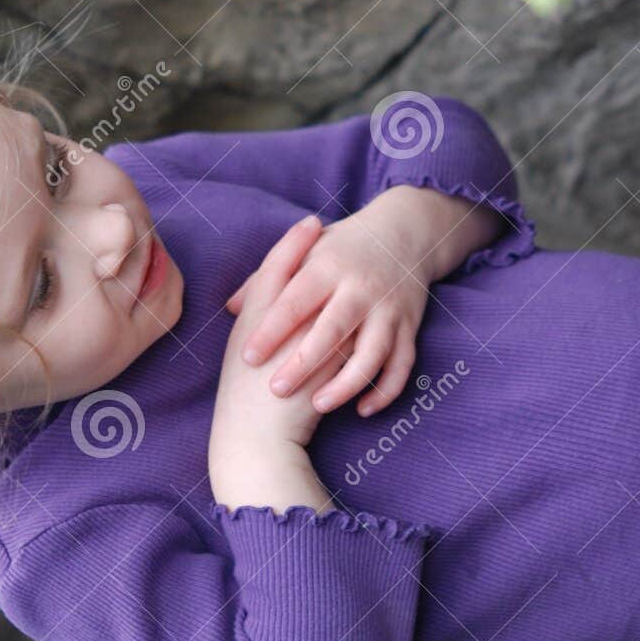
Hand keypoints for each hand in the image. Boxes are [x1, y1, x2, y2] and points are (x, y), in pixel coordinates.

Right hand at [211, 215, 352, 456]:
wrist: (253, 440)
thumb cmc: (244, 400)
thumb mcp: (244, 357)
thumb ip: (251, 326)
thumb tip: (249, 303)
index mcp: (255, 322)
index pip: (276, 270)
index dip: (292, 244)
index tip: (309, 223)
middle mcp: (281, 327)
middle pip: (303, 276)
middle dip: (314, 249)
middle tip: (327, 225)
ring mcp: (307, 345)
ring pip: (332, 304)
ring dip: (342, 283)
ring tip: (355, 265)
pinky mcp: (329, 369)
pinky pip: (352, 340)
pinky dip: (360, 325)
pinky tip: (368, 315)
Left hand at [224, 204, 429, 417]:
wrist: (404, 231)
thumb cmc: (342, 247)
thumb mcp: (307, 252)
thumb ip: (269, 278)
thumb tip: (230, 307)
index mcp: (328, 266)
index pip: (295, 301)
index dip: (271, 329)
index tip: (249, 357)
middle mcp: (361, 287)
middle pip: (332, 328)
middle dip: (304, 362)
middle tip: (276, 389)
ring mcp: (388, 308)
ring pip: (372, 353)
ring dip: (346, 383)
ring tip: (318, 406)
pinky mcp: (409, 326)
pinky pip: (401, 364)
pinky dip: (385, 390)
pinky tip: (362, 409)